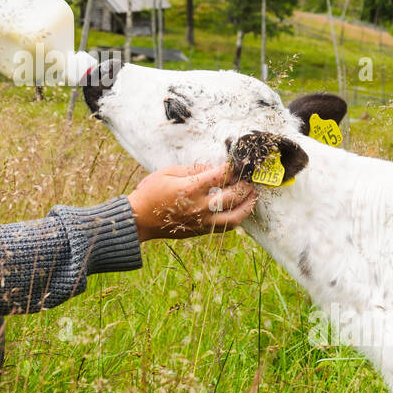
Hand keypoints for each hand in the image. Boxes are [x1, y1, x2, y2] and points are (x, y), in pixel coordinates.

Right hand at [126, 161, 257, 242]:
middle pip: (233, 196)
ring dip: (248, 206)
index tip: (242, 161)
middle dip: (246, 185)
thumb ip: (192, 169)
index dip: (235, 167)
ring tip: (253, 196)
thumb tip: (213, 168)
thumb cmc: (150, 192)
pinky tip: (240, 209)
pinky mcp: (201, 231)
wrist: (139, 219)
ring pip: (235, 217)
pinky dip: (236, 218)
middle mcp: (199, 207)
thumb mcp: (168, 172)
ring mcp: (201, 222)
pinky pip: (225, 227)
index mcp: (190, 189)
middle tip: (251, 178)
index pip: (221, 175)